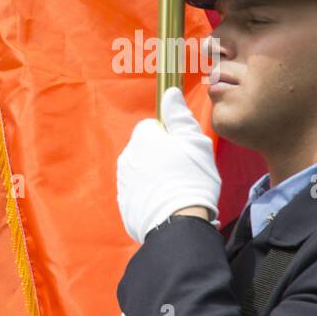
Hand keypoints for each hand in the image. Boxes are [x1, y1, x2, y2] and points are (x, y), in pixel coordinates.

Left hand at [117, 87, 219, 243]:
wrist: (176, 222)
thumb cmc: (190, 176)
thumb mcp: (194, 141)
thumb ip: (179, 116)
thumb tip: (170, 93)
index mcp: (141, 139)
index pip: (151, 127)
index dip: (170, 136)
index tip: (183, 149)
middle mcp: (126, 157)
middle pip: (145, 149)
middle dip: (161, 155)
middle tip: (183, 170)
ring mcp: (123, 182)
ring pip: (141, 170)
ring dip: (154, 174)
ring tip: (176, 188)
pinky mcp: (124, 203)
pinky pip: (138, 191)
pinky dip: (150, 194)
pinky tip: (166, 202)